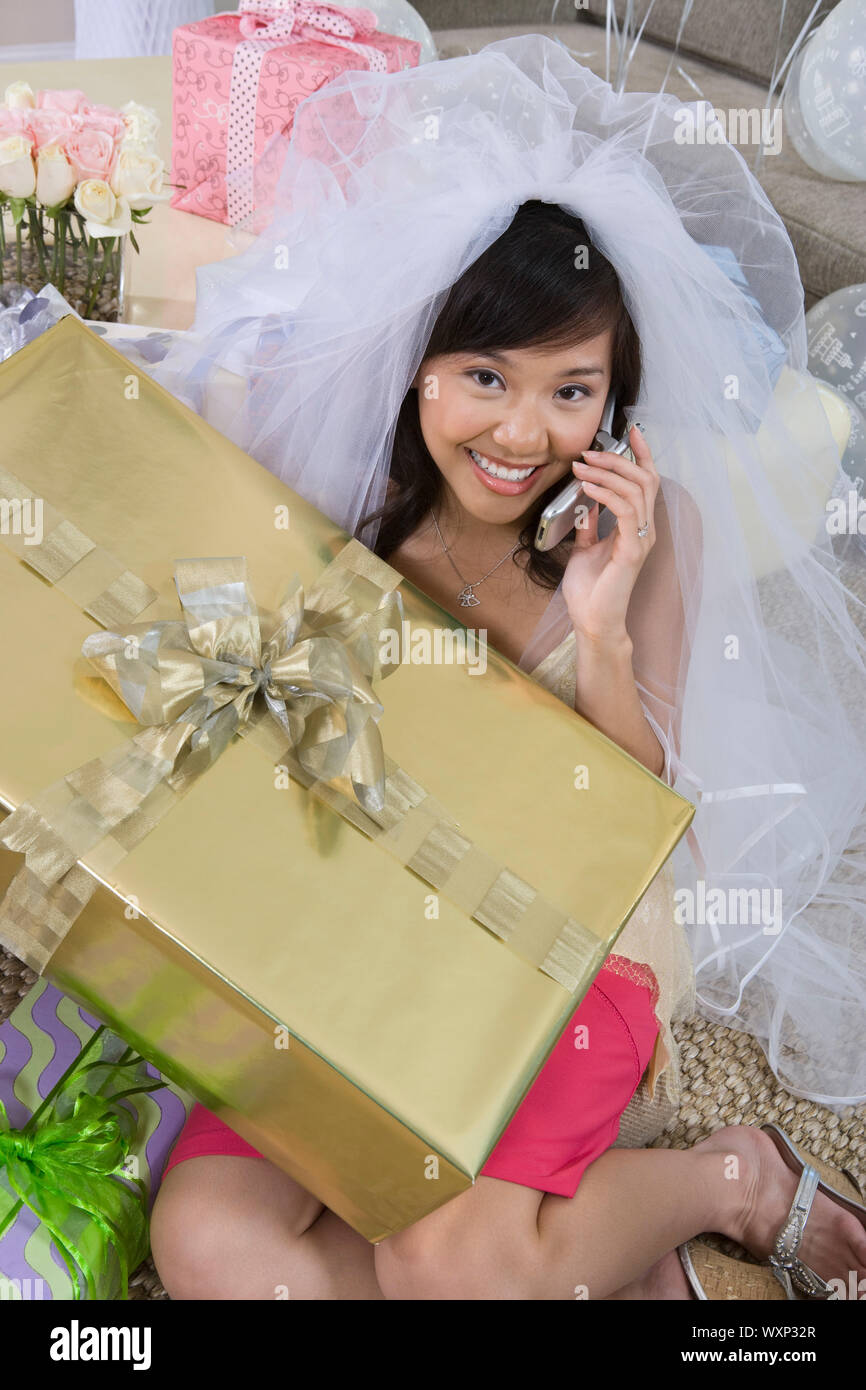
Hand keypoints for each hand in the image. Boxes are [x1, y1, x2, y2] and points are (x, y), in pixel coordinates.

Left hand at [561, 424, 658, 642]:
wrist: (592, 621)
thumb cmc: (590, 591)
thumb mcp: (585, 549)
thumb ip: (590, 526)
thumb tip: (585, 504)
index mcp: (636, 527)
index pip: (646, 482)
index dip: (641, 455)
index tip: (630, 432)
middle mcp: (644, 530)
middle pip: (643, 479)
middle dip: (617, 459)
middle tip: (590, 451)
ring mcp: (640, 539)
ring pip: (636, 490)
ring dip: (606, 472)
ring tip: (581, 466)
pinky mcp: (631, 550)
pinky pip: (625, 511)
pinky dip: (605, 493)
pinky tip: (586, 487)